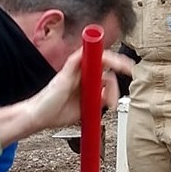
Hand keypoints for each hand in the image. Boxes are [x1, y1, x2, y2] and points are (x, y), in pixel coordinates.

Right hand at [0, 45, 124, 143]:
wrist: (39, 117)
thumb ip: (99, 100)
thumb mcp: (87, 108)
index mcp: (87, 81)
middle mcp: (81, 73)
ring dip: (111, 61)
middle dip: (120, 63)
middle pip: (104, 61)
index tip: (131, 70)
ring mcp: (73, 71)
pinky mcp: (65, 72)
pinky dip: (89, 53)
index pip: (105, 69)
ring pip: (95, 57)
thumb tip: (111, 96)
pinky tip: (101, 58)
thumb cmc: (58, 112)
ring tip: (121, 70)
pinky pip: (77, 57)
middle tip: (130, 69)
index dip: (118, 66)